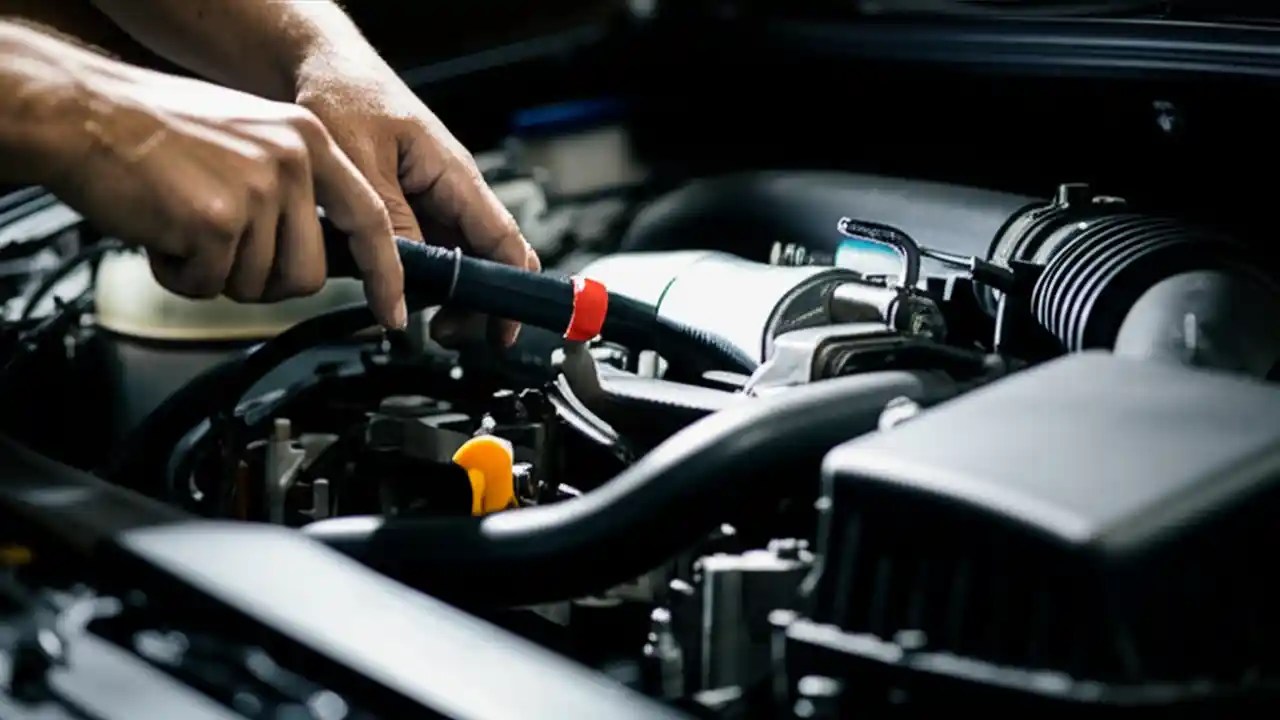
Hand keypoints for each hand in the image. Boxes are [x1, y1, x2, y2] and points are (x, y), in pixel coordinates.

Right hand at [47, 62, 407, 328]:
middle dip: (264, 281)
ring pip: (258, 286)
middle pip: (308, 275)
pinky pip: (209, 286)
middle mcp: (292, 163)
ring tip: (185, 226)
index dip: (384, 274)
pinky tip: (162, 233)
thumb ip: (295, 189)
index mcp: (309, 141)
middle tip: (221, 249)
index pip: (369, 220)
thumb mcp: (253, 139)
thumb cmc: (157, 130)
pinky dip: (178, 274)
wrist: (85, 113)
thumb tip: (318, 252)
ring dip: (214, 273)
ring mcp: (257, 192)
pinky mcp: (217, 223)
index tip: (391, 312)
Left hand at [295, 51, 538, 346]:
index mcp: (456, 176)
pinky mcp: (405, 208)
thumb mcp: (362, 164)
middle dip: (474, 303)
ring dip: (440, 295)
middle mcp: (450, 191)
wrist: (313, 66)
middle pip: (485, 261)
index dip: (511, 290)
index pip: (504, 242)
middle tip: (445, 335)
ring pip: (453, 262)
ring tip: (412, 316)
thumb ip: (390, 224)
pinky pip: (420, 251)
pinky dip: (411, 276)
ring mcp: (429, 201)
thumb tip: (408, 282)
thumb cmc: (343, 94)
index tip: (505, 331)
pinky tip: (387, 288)